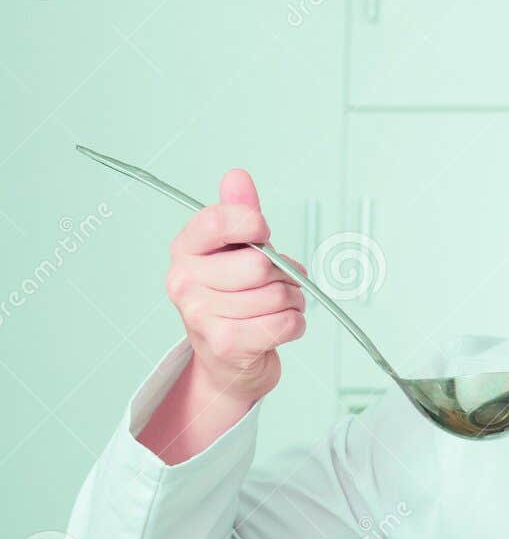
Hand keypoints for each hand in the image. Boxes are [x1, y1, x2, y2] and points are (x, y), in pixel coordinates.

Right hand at [165, 169, 305, 406]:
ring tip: (276, 309)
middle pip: (260, 264)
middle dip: (284, 275)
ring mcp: (200, 315)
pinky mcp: (226, 344)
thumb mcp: (236, 252)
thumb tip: (237, 176)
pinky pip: (285, 323)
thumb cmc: (237, 300)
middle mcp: (183, 281)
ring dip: (293, 302)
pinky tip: (277, 329)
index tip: (262, 233)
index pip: (218, 220)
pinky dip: (295, 325)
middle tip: (276, 285)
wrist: (228, 362)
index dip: (253, 223)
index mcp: (185, 250)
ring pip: (278, 295)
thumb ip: (239, 213)